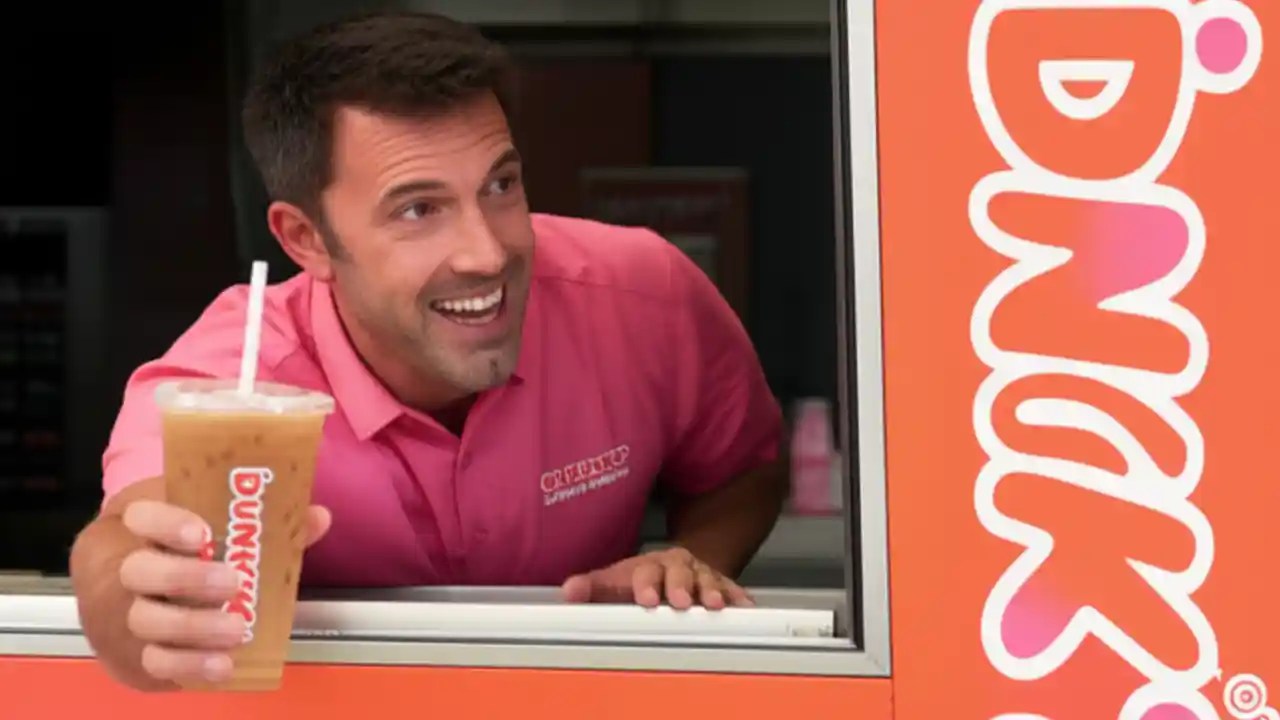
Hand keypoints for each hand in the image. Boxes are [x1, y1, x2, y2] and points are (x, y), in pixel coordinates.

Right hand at [117, 500, 330, 684]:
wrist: (151, 600)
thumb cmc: (197, 557)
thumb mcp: (226, 532)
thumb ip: (270, 526)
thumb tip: (318, 516)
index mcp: (154, 531)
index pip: (142, 516)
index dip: (166, 523)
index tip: (201, 533)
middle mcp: (135, 570)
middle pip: (139, 570)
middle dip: (184, 577)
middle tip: (233, 582)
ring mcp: (133, 612)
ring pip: (145, 619)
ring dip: (192, 626)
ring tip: (237, 629)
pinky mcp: (142, 651)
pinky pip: (156, 661)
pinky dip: (190, 664)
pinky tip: (223, 665)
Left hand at [560, 547, 753, 609]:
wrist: (679, 566)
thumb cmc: (644, 579)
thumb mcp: (617, 580)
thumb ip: (595, 587)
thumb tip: (568, 592)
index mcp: (649, 566)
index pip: (644, 571)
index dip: (644, 584)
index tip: (644, 598)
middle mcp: (677, 566)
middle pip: (679, 572)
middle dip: (680, 586)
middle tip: (680, 602)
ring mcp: (702, 574)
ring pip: (708, 579)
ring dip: (710, 591)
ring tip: (713, 605)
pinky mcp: (723, 584)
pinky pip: (733, 588)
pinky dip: (738, 597)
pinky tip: (744, 606)